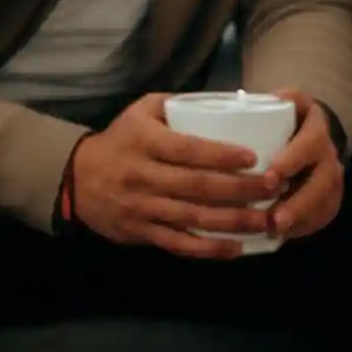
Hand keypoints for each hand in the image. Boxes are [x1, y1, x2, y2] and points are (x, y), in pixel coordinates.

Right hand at [71, 94, 279, 259]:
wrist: (78, 179)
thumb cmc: (122, 140)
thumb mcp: (141, 111)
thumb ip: (177, 104)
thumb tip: (225, 102)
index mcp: (144, 141)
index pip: (187, 149)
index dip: (221, 155)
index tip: (254, 157)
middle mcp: (142, 176)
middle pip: (197, 186)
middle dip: (240, 189)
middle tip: (274, 187)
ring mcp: (141, 208)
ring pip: (193, 218)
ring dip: (233, 222)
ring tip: (266, 220)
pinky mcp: (141, 233)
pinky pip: (179, 243)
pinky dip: (208, 250)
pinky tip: (236, 248)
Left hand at [265, 90, 344, 240]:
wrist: (303, 127)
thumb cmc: (278, 115)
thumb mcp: (274, 100)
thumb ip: (259, 104)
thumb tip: (236, 109)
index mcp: (314, 124)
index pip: (309, 143)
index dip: (291, 161)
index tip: (268, 177)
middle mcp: (328, 150)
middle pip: (324, 179)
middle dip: (300, 201)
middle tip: (276, 218)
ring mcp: (332, 175)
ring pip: (326, 201)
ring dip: (302, 219)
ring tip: (277, 232)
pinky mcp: (330, 196)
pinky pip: (322, 215)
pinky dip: (303, 227)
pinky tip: (281, 236)